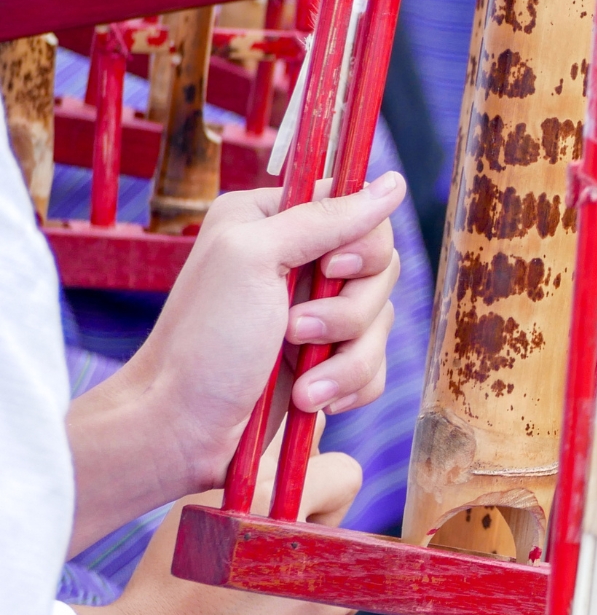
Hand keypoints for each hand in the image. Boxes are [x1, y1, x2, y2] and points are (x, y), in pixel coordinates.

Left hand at [75, 446, 361, 614]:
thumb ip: (347, 580)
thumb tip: (362, 568)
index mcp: (271, 500)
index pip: (343, 471)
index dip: (342, 514)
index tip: (315, 556)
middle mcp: (236, 486)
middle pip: (305, 468)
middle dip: (310, 507)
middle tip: (288, 562)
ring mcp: (202, 501)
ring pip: (269, 489)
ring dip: (277, 521)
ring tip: (257, 576)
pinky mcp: (179, 521)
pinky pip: (236, 510)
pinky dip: (244, 535)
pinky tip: (228, 581)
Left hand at [143, 171, 405, 476]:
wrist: (184, 430)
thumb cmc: (204, 343)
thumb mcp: (256, 259)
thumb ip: (325, 218)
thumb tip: (394, 183)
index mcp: (272, 220)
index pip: (358, 210)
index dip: (359, 245)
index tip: (329, 271)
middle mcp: (297, 261)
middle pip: (381, 267)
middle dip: (349, 312)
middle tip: (296, 330)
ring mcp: (314, 313)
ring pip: (381, 321)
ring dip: (346, 359)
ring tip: (303, 383)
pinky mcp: (326, 361)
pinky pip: (374, 364)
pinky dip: (350, 385)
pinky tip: (314, 399)